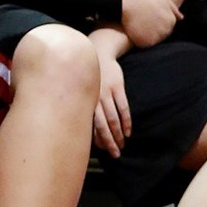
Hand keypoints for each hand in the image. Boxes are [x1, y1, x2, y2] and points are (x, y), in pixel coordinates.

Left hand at [90, 30, 132, 156]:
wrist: (98, 51)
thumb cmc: (87, 74)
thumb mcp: (79, 89)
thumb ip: (81, 106)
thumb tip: (81, 129)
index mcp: (84, 101)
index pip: (90, 126)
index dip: (97, 140)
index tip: (102, 152)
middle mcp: (94, 99)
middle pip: (102, 125)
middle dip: (109, 142)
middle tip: (115, 155)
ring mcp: (107, 93)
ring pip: (113, 118)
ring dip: (119, 134)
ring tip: (122, 145)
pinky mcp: (118, 87)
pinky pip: (123, 107)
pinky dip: (126, 120)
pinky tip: (128, 131)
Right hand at [121, 0, 180, 47]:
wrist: (127, 1)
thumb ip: (173, 9)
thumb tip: (181, 18)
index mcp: (171, 20)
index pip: (168, 26)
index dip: (158, 22)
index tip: (149, 17)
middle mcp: (166, 30)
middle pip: (162, 34)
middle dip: (155, 29)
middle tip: (143, 20)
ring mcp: (156, 38)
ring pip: (154, 40)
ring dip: (148, 35)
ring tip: (139, 24)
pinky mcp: (145, 43)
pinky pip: (144, 44)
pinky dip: (139, 40)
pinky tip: (134, 30)